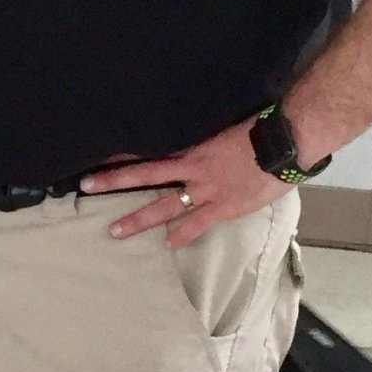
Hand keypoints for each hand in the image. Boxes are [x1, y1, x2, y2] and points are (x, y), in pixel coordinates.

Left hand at [81, 120, 291, 246]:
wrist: (285, 143)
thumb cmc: (260, 129)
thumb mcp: (225, 127)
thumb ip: (205, 138)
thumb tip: (191, 138)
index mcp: (191, 147)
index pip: (149, 150)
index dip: (123, 154)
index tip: (97, 156)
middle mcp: (192, 169)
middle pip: (145, 175)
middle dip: (114, 181)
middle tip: (85, 186)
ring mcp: (206, 190)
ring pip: (163, 206)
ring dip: (138, 218)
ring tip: (114, 230)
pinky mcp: (223, 207)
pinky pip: (197, 224)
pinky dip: (182, 235)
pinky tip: (167, 244)